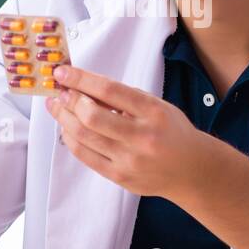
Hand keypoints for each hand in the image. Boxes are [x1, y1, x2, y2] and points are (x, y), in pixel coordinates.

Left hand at [46, 64, 208, 199]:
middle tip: (59, 91)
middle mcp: (141, 137)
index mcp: (153, 112)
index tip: (63, 72)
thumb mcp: (156, 106)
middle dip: (68, 100)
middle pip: (91, 115)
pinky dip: (71, 139)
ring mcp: (129, 160)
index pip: (109, 90)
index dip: (81, 79)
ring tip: (57, 107)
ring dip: (64, 118)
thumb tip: (84, 87)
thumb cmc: (171, 132)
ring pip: (84, 136)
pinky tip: (67, 128)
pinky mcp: (120, 177)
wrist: (192, 170)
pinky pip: (86, 156)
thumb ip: (124, 98)